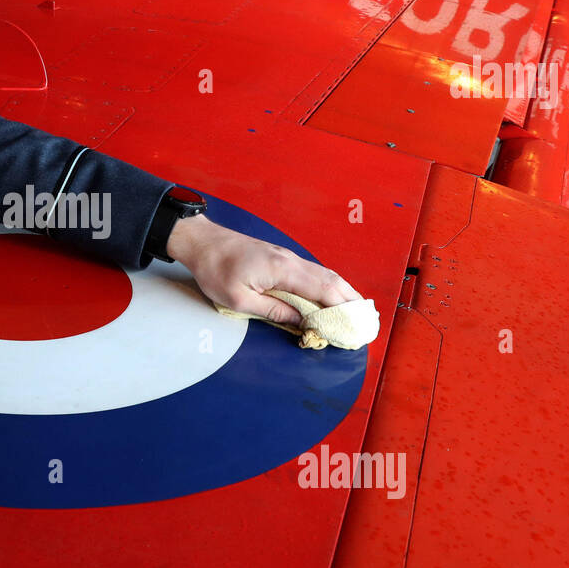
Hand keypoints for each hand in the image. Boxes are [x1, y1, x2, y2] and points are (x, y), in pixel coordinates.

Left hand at [165, 214, 362, 324]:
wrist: (202, 242)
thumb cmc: (215, 270)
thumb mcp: (239, 300)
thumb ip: (273, 311)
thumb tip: (301, 322)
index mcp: (282, 270)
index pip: (323, 291)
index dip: (343, 310)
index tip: (356, 326)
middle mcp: (291, 260)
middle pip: (331, 280)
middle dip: (351, 302)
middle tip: (365, 322)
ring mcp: (288, 256)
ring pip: (324, 274)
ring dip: (343, 292)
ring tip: (357, 311)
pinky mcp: (281, 257)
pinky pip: (313, 272)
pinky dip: (328, 285)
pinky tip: (333, 294)